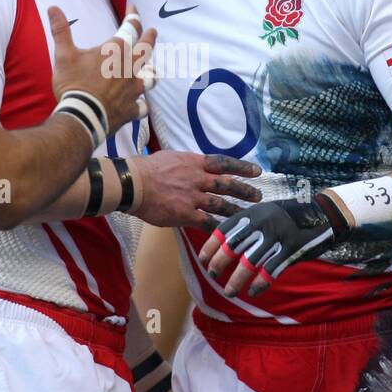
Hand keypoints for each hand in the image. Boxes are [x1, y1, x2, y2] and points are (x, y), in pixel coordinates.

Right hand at [49, 4, 154, 134]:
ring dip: (150, 72)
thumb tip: (53, 7)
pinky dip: (141, 104)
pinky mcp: (132, 108)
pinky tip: (140, 104)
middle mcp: (129, 67)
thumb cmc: (73, 84)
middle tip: (153, 31)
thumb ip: (60, 30)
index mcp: (115, 51)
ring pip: (150, 78)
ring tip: (150, 70)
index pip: (130, 28)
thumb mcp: (64, 55)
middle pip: (147, 49)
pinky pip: (142, 106)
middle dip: (150, 38)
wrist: (82, 116)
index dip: (134, 16)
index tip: (134, 8)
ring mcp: (133, 89)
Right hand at [130, 152, 261, 230]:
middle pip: (228, 184)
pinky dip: (218, 228)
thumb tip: (196, 165)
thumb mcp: (171, 157)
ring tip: (249, 215)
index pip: (224, 163)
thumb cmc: (146, 169)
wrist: (132, 183)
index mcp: (194, 162)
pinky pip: (206, 223)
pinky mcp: (185, 214)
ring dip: (237, 210)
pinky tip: (227, 233)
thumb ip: (187, 163)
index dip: (242, 167)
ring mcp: (192, 197)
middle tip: (258, 196)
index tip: (257, 171)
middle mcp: (197, 179)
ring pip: (221, 204)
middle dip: (245, 190)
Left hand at [197, 195, 338, 297]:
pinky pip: (271, 271)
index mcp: (254, 213)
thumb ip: (248, 224)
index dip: (211, 245)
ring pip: (250, 262)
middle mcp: (263, 224)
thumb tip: (225, 241)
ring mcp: (278, 237)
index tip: (202, 259)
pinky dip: (260, 283)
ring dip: (237, 280)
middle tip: (212, 274)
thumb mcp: (266, 212)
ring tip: (229, 291)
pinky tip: (253, 292)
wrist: (324, 214)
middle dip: (219, 262)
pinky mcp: (291, 251)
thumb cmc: (290, 215)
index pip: (225, 229)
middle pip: (234, 246)